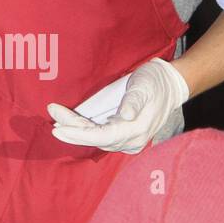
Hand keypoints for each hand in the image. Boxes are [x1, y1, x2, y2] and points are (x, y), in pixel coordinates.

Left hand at [48, 58, 189, 154]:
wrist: (171, 84)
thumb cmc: (155, 82)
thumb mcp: (144, 86)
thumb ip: (134, 101)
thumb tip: (125, 116)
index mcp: (136, 130)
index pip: (100, 137)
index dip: (77, 133)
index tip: (57, 125)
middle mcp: (132, 140)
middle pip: (95, 139)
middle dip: (71, 129)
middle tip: (52, 114)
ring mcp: (129, 139)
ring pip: (96, 139)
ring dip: (75, 130)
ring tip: (56, 117)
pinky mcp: (125, 134)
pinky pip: (100, 136)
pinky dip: (84, 130)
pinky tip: (71, 123)